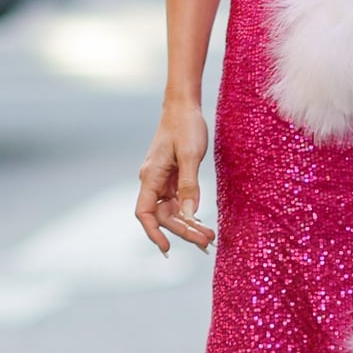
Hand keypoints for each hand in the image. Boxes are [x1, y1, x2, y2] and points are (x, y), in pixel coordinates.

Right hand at [135, 100, 215, 253]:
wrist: (183, 105)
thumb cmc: (185, 125)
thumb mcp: (190, 155)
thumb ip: (189, 185)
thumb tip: (189, 214)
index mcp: (151, 176)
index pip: (144, 212)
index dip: (153, 232)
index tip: (167, 247)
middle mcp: (152, 180)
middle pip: (163, 215)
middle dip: (183, 230)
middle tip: (206, 242)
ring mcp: (162, 179)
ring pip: (171, 210)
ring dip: (188, 224)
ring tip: (208, 236)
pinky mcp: (172, 176)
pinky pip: (178, 201)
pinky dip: (189, 212)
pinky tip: (201, 221)